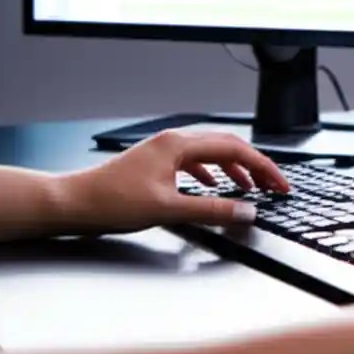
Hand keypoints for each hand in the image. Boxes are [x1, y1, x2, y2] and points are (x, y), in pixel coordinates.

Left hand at [58, 129, 289, 232]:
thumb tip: (246, 211)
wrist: (73, 203)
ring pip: (210, 154)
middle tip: (272, 184)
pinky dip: (211, 173)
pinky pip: (193, 162)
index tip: (279, 184)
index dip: (263, 167)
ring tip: (249, 186)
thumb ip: (212, 210)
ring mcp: (162, 152)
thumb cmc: (111, 201)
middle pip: (226, 146)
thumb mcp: (169, 209)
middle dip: (253, 165)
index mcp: (178, 145)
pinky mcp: (155, 164)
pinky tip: (212, 186)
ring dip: (233, 168)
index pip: (235, 149)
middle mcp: (172, 142)